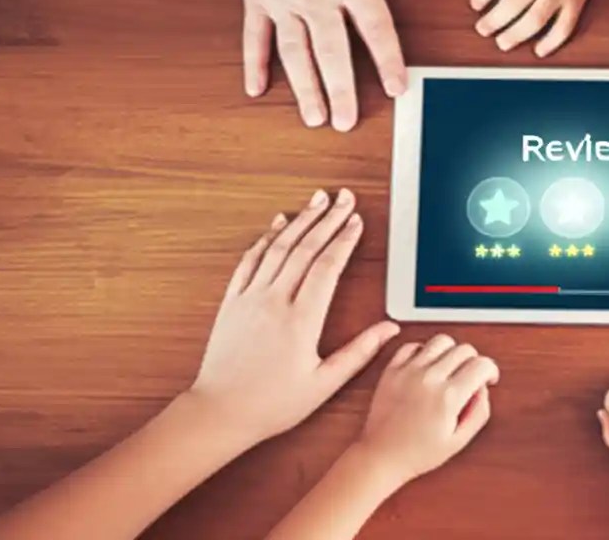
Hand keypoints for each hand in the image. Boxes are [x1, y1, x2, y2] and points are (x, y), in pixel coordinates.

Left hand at [189, 189, 400, 443]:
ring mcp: (250, 298)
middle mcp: (274, 302)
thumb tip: (389, 329)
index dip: (344, 239)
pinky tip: (277, 224)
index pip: (327, 267)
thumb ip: (359, 352)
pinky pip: (249, 260)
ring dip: (300, 221)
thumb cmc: (272, 404)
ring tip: (317, 200)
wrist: (220, 411)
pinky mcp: (232, 302)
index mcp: (301, 321)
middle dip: (327, 218)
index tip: (356, 220)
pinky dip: (265, 238)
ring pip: (278, 248)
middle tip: (343, 197)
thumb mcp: (324, 383)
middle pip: (305, 249)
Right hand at [231, 0, 459, 130]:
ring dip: (304, 87)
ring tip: (314, 117)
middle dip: (339, 89)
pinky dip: (254, 63)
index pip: (375, 28)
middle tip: (346, 122)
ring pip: (294, 51)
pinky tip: (257, 89)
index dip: (387, 60)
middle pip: (330, 50)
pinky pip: (255, 36)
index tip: (396, 88)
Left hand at [355, 335, 499, 484]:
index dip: (491, 370)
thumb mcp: (458, 440)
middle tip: (471, 375)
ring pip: (440, 341)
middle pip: (464, 349)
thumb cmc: (417, 453)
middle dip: (474, 360)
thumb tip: (483, 389)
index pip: (481, 365)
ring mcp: (409, 372)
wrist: (381, 456)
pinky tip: (427, 364)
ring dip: (451, 351)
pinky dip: (424, 350)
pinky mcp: (392, 370)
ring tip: (449, 367)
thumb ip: (479, 412)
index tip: (488, 377)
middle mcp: (429, 379)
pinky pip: (412, 346)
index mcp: (448, 397)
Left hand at [470, 0, 608, 56]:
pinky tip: (539, 50)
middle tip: (483, 29)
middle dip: (492, 22)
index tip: (476, 6)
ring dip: (515, 36)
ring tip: (502, 43)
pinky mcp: (576, 2)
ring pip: (535, 21)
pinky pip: (565, 27)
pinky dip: (552, 42)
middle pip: (511, 7)